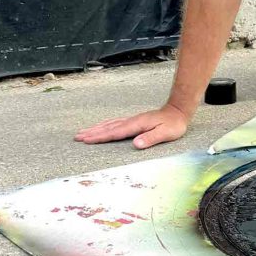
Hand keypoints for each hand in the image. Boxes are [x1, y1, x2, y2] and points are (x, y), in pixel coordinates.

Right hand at [74, 103, 189, 149]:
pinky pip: (115, 123)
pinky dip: (105, 125)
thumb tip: (136, 144)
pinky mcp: (134, 121)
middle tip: (77, 137)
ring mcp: (132, 120)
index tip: (86, 140)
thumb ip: (151, 138)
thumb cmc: (174, 124)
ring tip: (83, 132)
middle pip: (108, 127)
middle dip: (92, 133)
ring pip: (110, 124)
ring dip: (96, 128)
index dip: (100, 137)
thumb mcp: (166, 133)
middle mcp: (131, 121)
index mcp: (136, 125)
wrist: (178, 111)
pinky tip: (101, 127)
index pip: (115, 132)